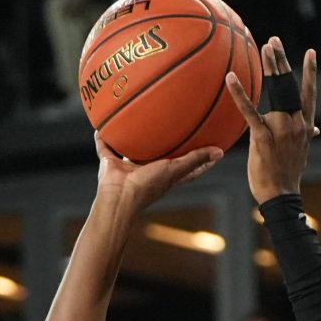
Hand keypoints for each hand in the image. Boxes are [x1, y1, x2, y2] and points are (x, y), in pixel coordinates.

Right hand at [93, 138, 222, 217]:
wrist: (119, 198)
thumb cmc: (148, 186)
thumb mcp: (175, 169)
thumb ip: (196, 159)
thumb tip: (220, 152)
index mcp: (164, 176)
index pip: (186, 167)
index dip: (198, 160)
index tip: (209, 148)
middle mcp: (146, 172)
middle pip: (158, 157)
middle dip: (165, 145)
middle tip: (173, 127)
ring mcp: (127, 169)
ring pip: (131, 151)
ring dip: (132, 139)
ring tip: (135, 121)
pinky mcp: (110, 165)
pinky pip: (105, 147)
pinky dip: (102, 138)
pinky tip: (100, 125)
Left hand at [223, 35, 316, 202]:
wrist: (281, 196)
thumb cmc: (287, 175)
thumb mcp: (301, 152)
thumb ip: (306, 135)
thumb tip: (316, 129)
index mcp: (305, 125)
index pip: (309, 93)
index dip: (310, 72)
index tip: (310, 53)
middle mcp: (296, 123)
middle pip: (290, 85)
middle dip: (283, 61)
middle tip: (274, 41)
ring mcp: (281, 129)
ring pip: (276, 92)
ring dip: (270, 68)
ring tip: (264, 48)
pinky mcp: (264, 137)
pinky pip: (250, 111)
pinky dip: (240, 94)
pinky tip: (231, 78)